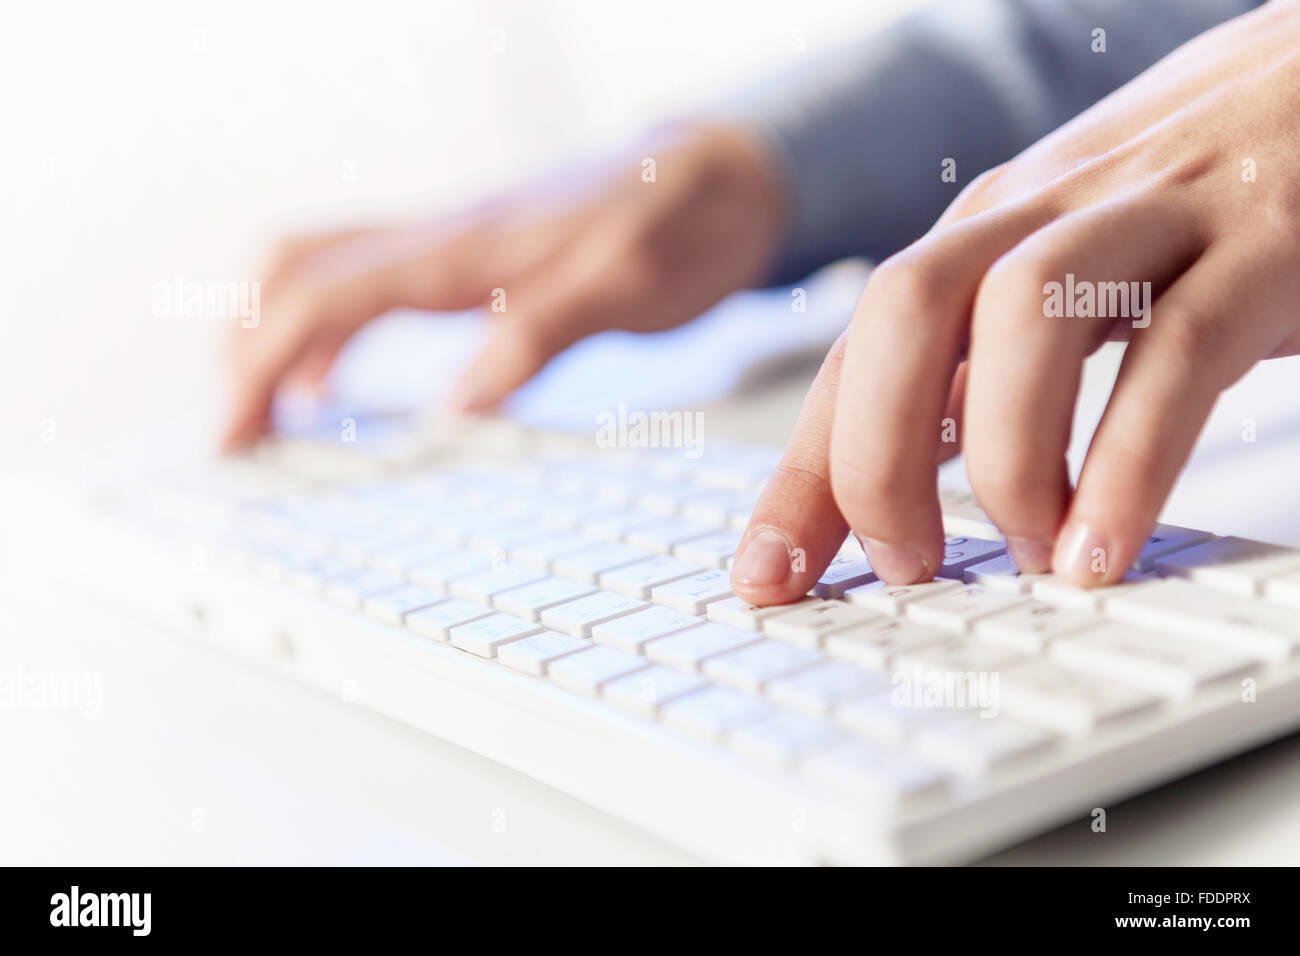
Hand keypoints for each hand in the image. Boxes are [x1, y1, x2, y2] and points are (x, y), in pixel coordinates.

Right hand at [222, 123, 785, 449]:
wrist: (719, 175)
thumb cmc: (680, 226)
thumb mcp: (623, 287)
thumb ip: (539, 337)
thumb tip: (457, 414)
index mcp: (466, 250)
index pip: (326, 299)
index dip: (264, 368)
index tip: (231, 439)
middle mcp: (443, 238)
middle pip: (297, 276)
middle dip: (247, 354)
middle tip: (232, 438)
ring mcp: (451, 244)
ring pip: (323, 273)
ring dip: (276, 341)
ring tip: (262, 418)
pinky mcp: (471, 258)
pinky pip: (368, 286)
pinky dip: (328, 339)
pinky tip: (335, 386)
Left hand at [732, 1, 1299, 600]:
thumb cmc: (1188, 202)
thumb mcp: (1060, 274)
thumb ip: (983, 366)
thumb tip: (899, 484)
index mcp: (983, 230)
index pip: (857, 351)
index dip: (801, 472)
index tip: (766, 575)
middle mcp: (1045, 210)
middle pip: (907, 312)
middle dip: (878, 457)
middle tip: (906, 566)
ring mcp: (1154, 214)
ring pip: (1027, 312)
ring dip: (1006, 456)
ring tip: (1029, 554)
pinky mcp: (1263, 242)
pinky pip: (1179, 348)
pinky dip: (1129, 461)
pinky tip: (1104, 545)